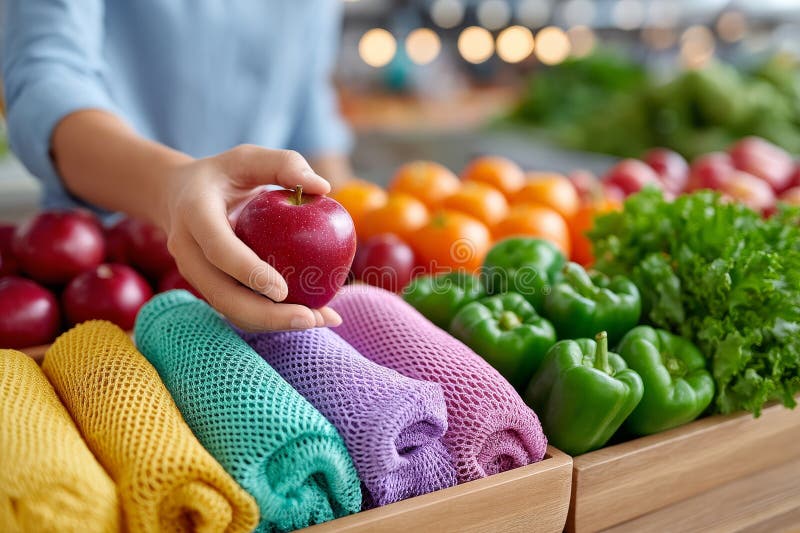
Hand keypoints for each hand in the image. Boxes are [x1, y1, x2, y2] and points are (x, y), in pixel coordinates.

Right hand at [159, 144, 342, 330]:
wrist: (177, 196)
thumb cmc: (223, 175)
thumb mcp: (248, 157)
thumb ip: (284, 164)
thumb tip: (324, 188)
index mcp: (194, 214)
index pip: (219, 250)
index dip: (248, 272)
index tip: (283, 290)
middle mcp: (188, 251)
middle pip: (223, 295)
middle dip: (266, 316)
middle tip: (310, 318)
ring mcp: (196, 274)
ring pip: (232, 310)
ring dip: (274, 323)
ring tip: (320, 318)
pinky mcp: (210, 287)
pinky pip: (240, 309)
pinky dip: (273, 318)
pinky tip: (311, 314)